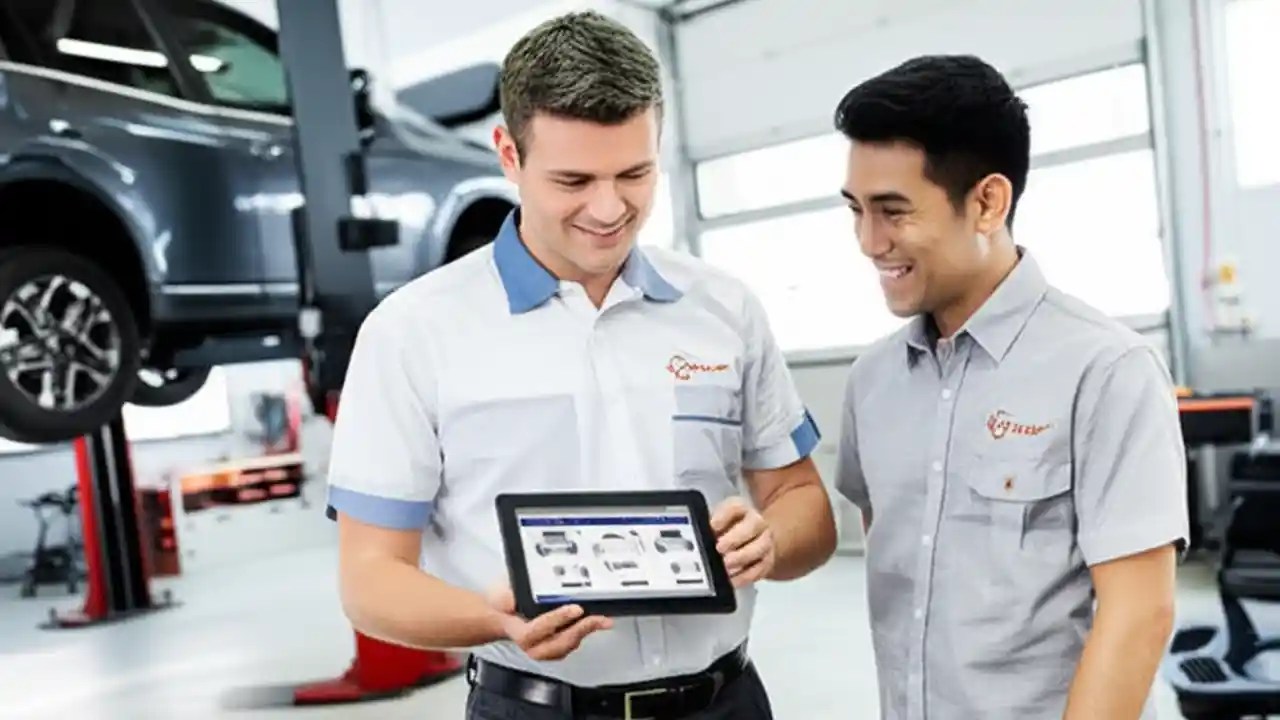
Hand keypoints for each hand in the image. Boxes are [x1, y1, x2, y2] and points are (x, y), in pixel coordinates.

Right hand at [485, 585, 612, 660]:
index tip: (575, 609)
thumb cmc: (501, 603)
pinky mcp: (553, 646)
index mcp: (516, 631)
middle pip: (557, 644)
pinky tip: (594, 624)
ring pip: (566, 646)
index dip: (556, 620)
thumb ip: (504, 596)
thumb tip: (512, 602)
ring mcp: (543, 648)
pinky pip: (570, 644)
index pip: (535, 631)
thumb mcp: (498, 593)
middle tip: (597, 618)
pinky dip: (583, 634)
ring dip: (585, 634)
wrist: (499, 615)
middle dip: (580, 631)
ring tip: (602, 620)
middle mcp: (531, 645)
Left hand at [711, 497, 775, 587]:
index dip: (723, 516)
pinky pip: (759, 569)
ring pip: (760, 547)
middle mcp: (757, 523)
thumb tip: (696, 539)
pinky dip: (744, 576)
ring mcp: (765, 542)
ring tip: (726, 565)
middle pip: (753, 525)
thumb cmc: (726, 533)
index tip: (711, 526)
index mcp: (741, 509)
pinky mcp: (767, 562)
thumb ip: (707, 529)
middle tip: (719, 548)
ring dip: (742, 557)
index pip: (735, 507)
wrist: (749, 543)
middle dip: (735, 537)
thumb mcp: (715, 525)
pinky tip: (731, 579)